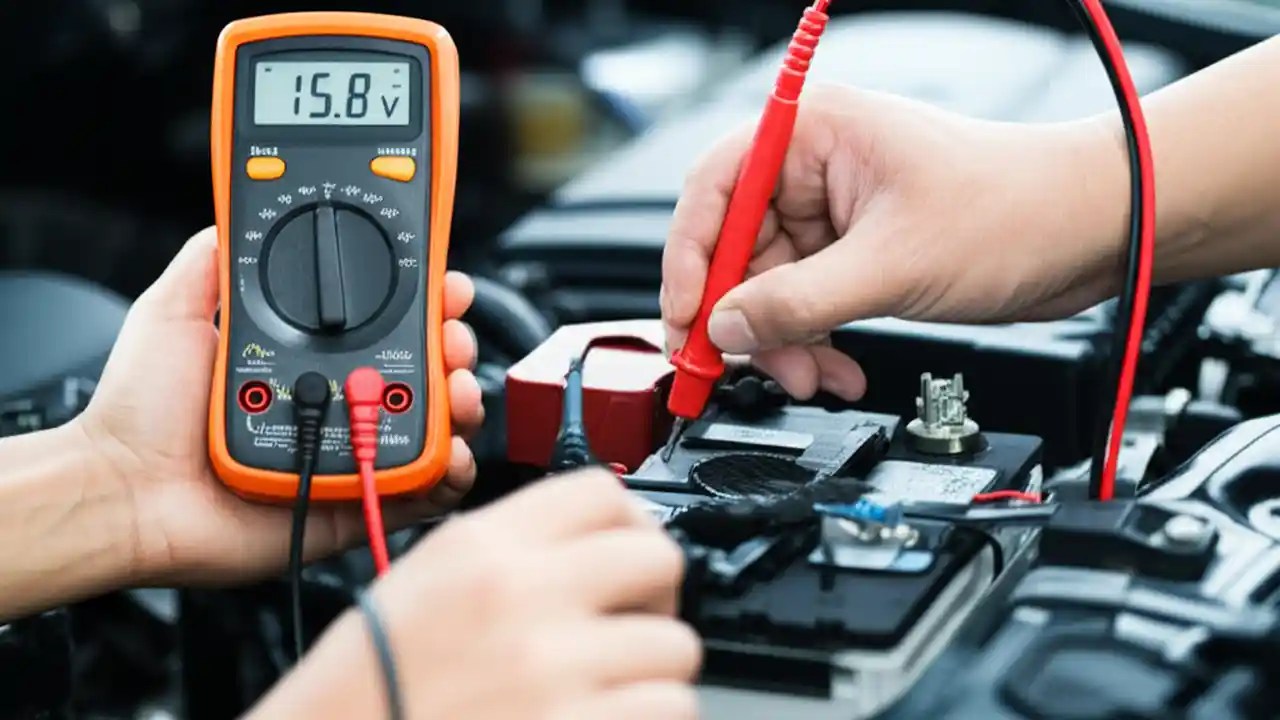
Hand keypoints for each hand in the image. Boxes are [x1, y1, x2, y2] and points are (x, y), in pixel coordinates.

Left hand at [77, 227, 485, 584]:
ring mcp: (351, 450)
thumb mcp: (174, 310)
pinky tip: (447, 450)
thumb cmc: (141, 411)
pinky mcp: (355, 501)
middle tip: (452, 338)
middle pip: (425, 368)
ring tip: (455, 390)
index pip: (385, 319)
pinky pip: (420, 490)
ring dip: (461, 400)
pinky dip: (449, 471)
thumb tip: (241, 208)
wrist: (125, 489)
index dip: (424, 299)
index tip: (442, 283)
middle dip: (455, 344)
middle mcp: (337, 398)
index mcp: (307, 354)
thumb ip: (212, 259)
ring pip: (433, 423)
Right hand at [250, 469, 700, 719]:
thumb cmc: (365, 686)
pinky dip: (651, 717)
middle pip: (658, 558)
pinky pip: (671, 708)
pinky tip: (608, 717)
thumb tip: (595, 541)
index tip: (629, 551)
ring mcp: (553, 667)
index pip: (602, 492)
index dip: (631, 522)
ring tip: (608, 686)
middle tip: (630, 622)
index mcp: (481, 547)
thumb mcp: (423, 580)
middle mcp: (522, 595)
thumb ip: (508, 548)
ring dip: (651, 670)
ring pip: (675, 645)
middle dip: (654, 594)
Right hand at [662, 85, 1126, 398]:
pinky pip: (807, 302)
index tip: (688, 320)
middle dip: (745, 318)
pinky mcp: (857, 251)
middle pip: (735, 249)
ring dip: (784, 340)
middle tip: (742, 367)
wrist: (1092, 230)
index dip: (689, 262)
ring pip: (770, 286)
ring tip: (811, 374)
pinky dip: (814, 340)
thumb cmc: (1015, 207)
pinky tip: (837, 367)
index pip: (714, 192)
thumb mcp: (892, 265)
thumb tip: (728, 328)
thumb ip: (798, 302)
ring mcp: (835, 212)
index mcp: (813, 132)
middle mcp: (815, 167)